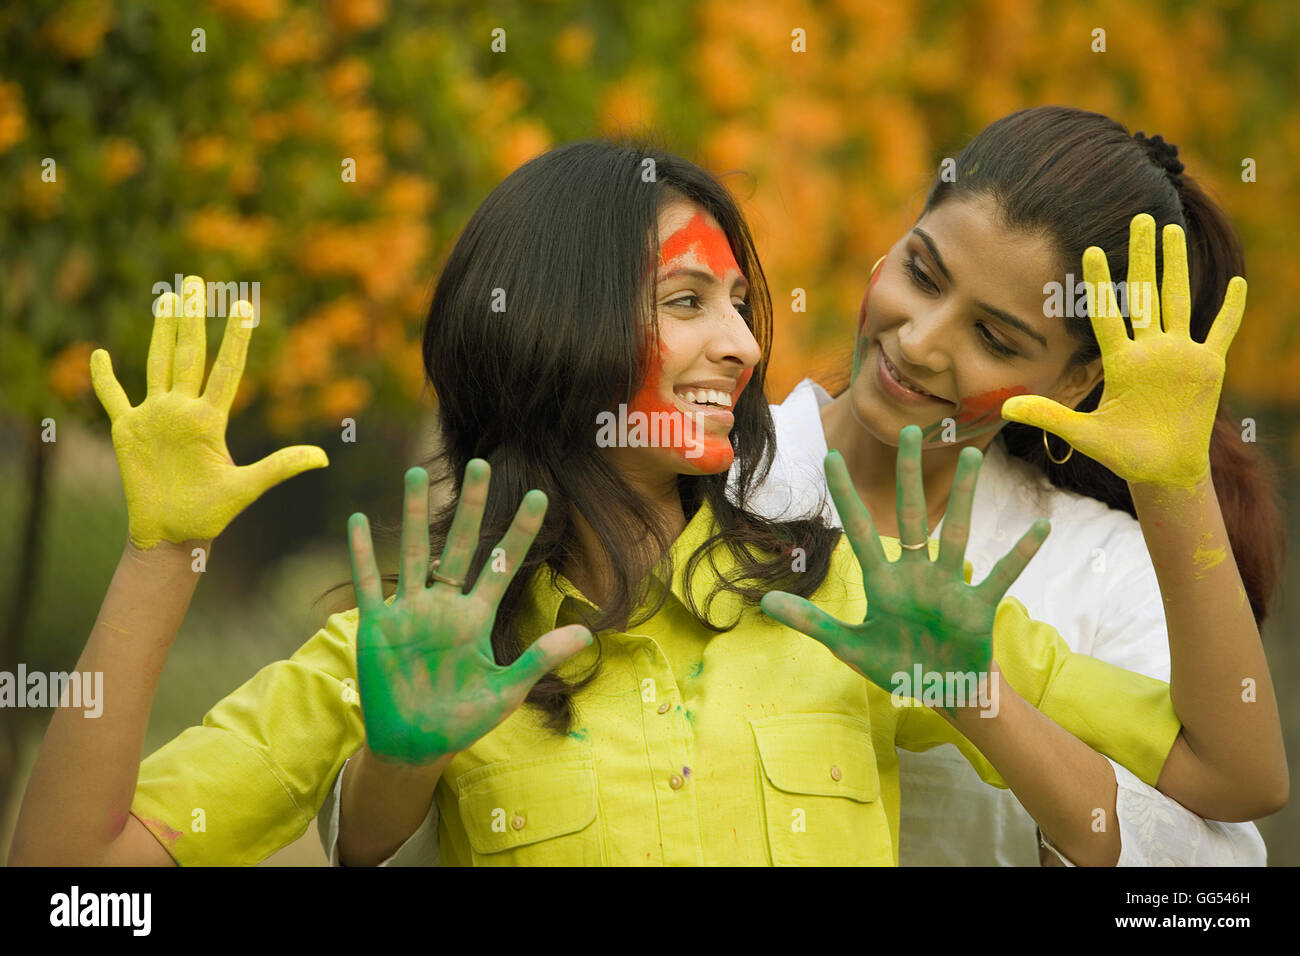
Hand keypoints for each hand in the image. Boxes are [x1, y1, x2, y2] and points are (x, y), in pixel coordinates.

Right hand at [90, 275, 328, 549]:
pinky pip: (113, 398)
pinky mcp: (127, 431)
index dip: (234, 337)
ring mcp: (154, 417)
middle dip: (191, 317)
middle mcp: (183, 410)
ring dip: (160, 331)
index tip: (243, 304)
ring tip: (167, 298)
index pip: (226, 369)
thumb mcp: (247, 488)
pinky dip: (103, 379)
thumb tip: (324, 457)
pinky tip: (99, 354)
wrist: (174, 534)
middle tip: (196, 281)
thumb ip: (280, 467)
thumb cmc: (212, 514)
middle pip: (188, 354)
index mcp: (211, 419)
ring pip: (157, 363)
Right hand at [348, 461, 593, 765]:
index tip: (538, 496)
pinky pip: (369, 584)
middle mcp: (444, 607)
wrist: (415, 745)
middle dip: (468, 505)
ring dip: (412, 514)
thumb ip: (540, 658)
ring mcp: (409, 613)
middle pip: (458, 544)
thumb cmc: (463, 720)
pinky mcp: (377, 627)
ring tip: (415, 472)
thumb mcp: (507, 692)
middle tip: (480, 463)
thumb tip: (588, 634)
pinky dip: (362, 553)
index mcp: (476, 619)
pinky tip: (359, 520)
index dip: (519, 531)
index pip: (502, 564)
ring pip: (412, 553)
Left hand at [760, 425, 1049, 703]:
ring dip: (967, 496)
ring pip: (958, 533)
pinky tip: (1039, 527)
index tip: (830, 458)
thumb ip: (812, 623)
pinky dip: (1019, 554)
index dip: (844, 496)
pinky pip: (1000, 576)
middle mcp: (916, 574)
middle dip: (909, 475)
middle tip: (910, 431)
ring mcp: (948, 587)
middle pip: (912, 515)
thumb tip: (765, 604)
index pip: (859, 529)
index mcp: (884, 582)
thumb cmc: (898, 666)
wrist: (943, 694)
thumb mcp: (849, 647)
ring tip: (974, 455)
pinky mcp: (976, 607)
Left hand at [1001, 214, 1245, 487]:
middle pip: (1145, 293)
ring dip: (1178, 266)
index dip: (1100, 283)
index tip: (1089, 249)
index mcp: (1120, 363)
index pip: (1106, 314)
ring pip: (1179, 300)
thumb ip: (1049, 417)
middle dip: (1143, 256)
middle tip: (1140, 217)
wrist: (1161, 470)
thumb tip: (1004, 407)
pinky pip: (1222, 332)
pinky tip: (1238, 282)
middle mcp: (1149, 351)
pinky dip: (1232, 309)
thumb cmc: (1121, 452)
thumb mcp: (1083, 435)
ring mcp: (1179, 355)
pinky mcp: (1208, 367)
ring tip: (1172, 231)